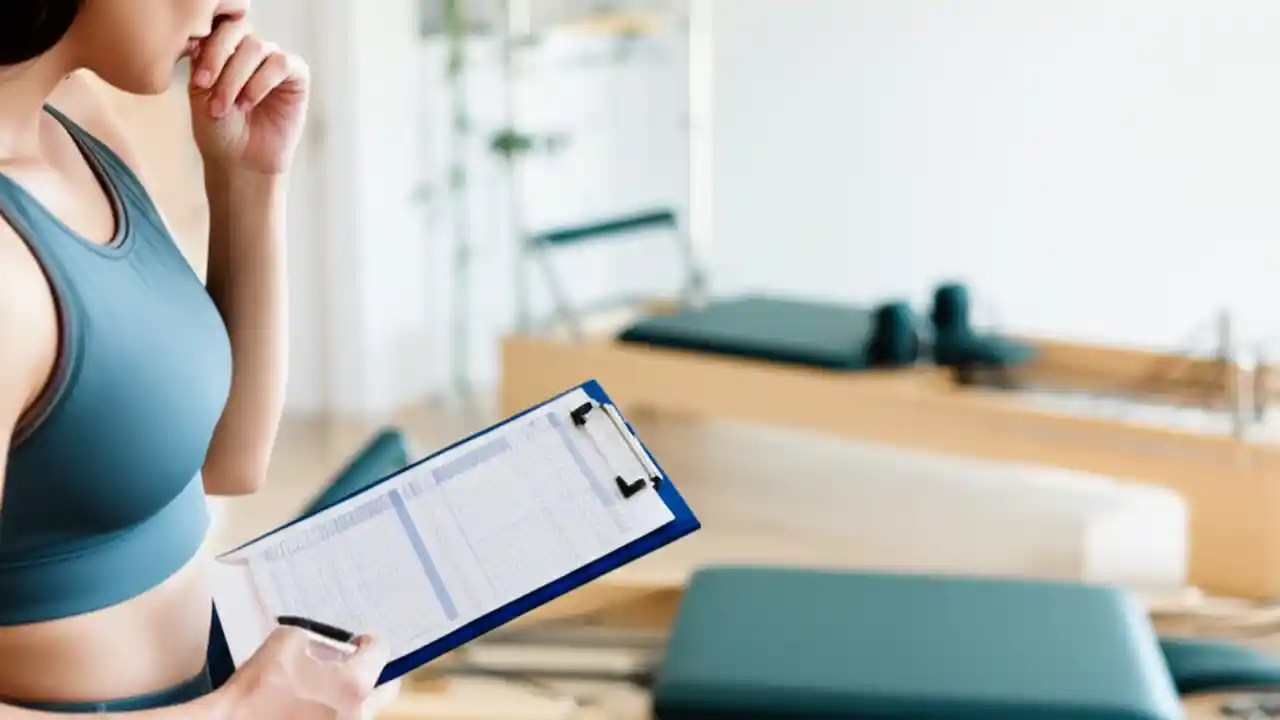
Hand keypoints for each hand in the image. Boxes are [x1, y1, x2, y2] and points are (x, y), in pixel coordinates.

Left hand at [189, 15, 309, 175]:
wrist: (240, 162)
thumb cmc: (218, 130)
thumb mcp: (200, 92)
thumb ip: (202, 60)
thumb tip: (205, 35)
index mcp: (225, 48)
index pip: (218, 26)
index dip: (208, 48)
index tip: (199, 81)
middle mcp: (250, 50)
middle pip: (237, 31)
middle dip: (220, 60)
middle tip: (207, 89)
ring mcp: (274, 61)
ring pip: (258, 47)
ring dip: (238, 77)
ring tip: (229, 106)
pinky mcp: (296, 77)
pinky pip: (282, 64)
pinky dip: (261, 82)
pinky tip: (248, 103)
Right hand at [216, 626, 389, 719]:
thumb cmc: (256, 688)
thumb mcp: (284, 641)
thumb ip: (312, 636)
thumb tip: (320, 644)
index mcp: (354, 684)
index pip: (381, 652)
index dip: (368, 641)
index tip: (359, 641)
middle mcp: (358, 714)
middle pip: (385, 690)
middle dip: (376, 673)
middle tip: (359, 664)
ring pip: (364, 711)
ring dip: (353, 696)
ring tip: (326, 686)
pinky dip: (334, 713)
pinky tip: (310, 706)